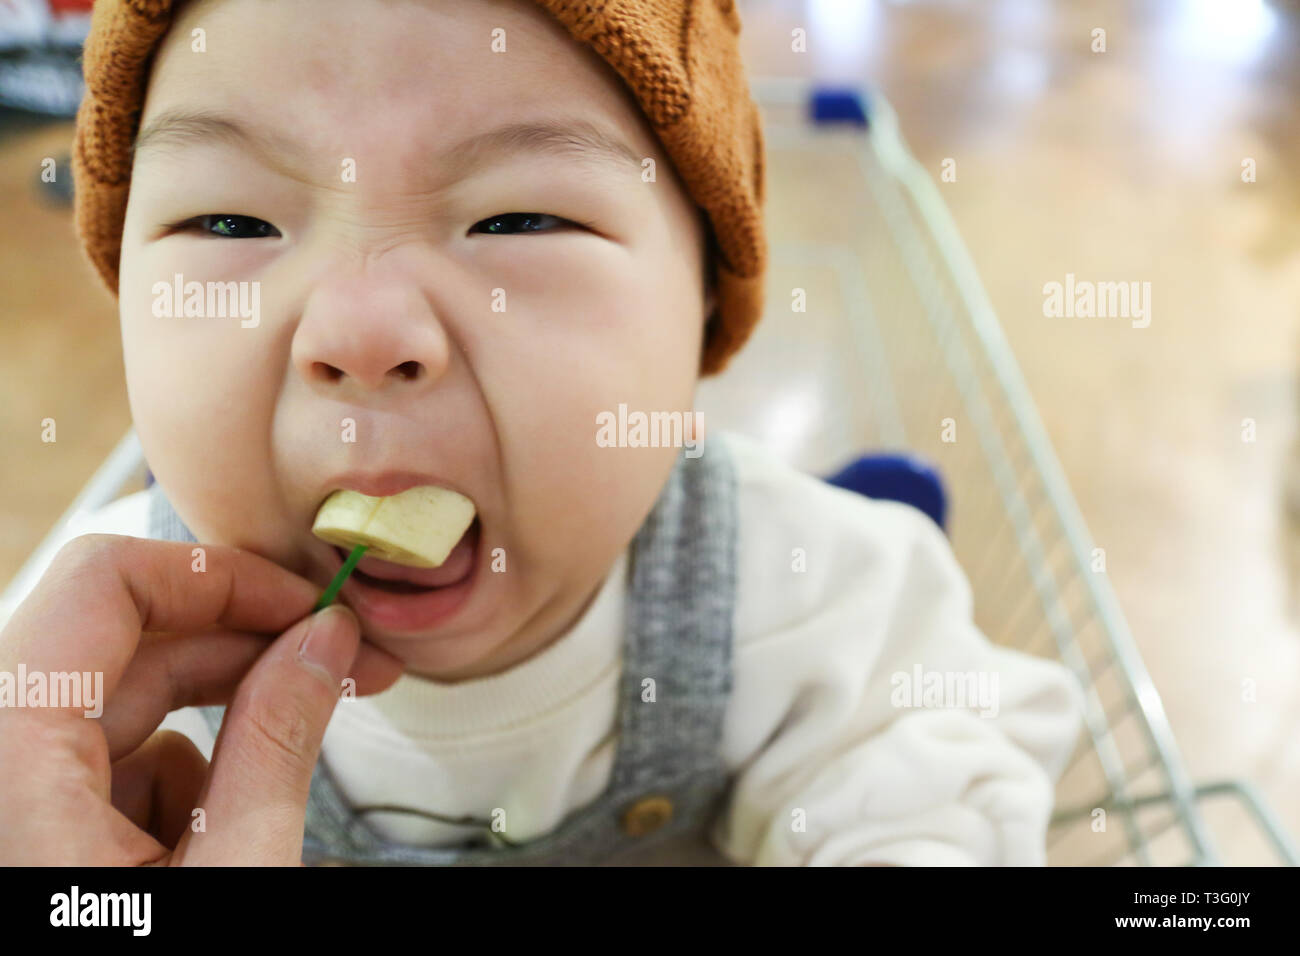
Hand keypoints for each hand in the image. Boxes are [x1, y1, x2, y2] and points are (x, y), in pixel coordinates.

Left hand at [0, 534, 402, 864]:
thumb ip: (276, 746)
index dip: (220, 579)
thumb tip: (325, 641)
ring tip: (279, 797)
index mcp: (10, 756)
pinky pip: (106, 771)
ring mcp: (10, 797)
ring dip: (218, 737)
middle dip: (243, 653)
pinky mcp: (27, 832)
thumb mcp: (232, 872)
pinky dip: (175, 792)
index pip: (102, 582)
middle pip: (122, 646)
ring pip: (122, 711)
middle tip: (346, 663)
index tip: (306, 605)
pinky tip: (214, 847)